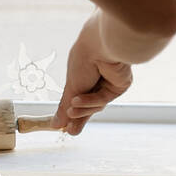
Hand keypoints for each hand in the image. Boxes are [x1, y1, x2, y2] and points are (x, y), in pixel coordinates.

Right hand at [52, 14, 132, 135]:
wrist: (99, 45)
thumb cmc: (83, 59)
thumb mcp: (70, 86)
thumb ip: (64, 107)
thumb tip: (55, 125)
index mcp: (85, 73)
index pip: (79, 98)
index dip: (73, 112)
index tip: (64, 127)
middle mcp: (98, 77)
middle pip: (90, 105)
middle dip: (80, 117)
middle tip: (70, 130)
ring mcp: (110, 82)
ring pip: (97, 104)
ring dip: (83, 108)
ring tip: (71, 110)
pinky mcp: (121, 85)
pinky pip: (104, 98)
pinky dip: (92, 101)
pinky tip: (79, 100)